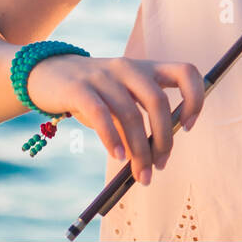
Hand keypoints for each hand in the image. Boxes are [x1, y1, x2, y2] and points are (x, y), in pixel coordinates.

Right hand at [26, 55, 204, 185]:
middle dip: (163, 138)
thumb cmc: (92, 94)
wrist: (47, 74)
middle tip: (160, 166)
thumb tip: (152, 157)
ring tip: (140, 174)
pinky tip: (118, 157)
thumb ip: (138, 120)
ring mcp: (104, 76)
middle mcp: (129, 68)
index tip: (187, 126)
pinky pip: (101, 116)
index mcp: (146, 68)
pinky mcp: (79, 88)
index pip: (186, 72)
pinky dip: (113, 139)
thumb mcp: (120, 100)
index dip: (194, 98)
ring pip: (130, 114)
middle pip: (158, 101)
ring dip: (139, 150)